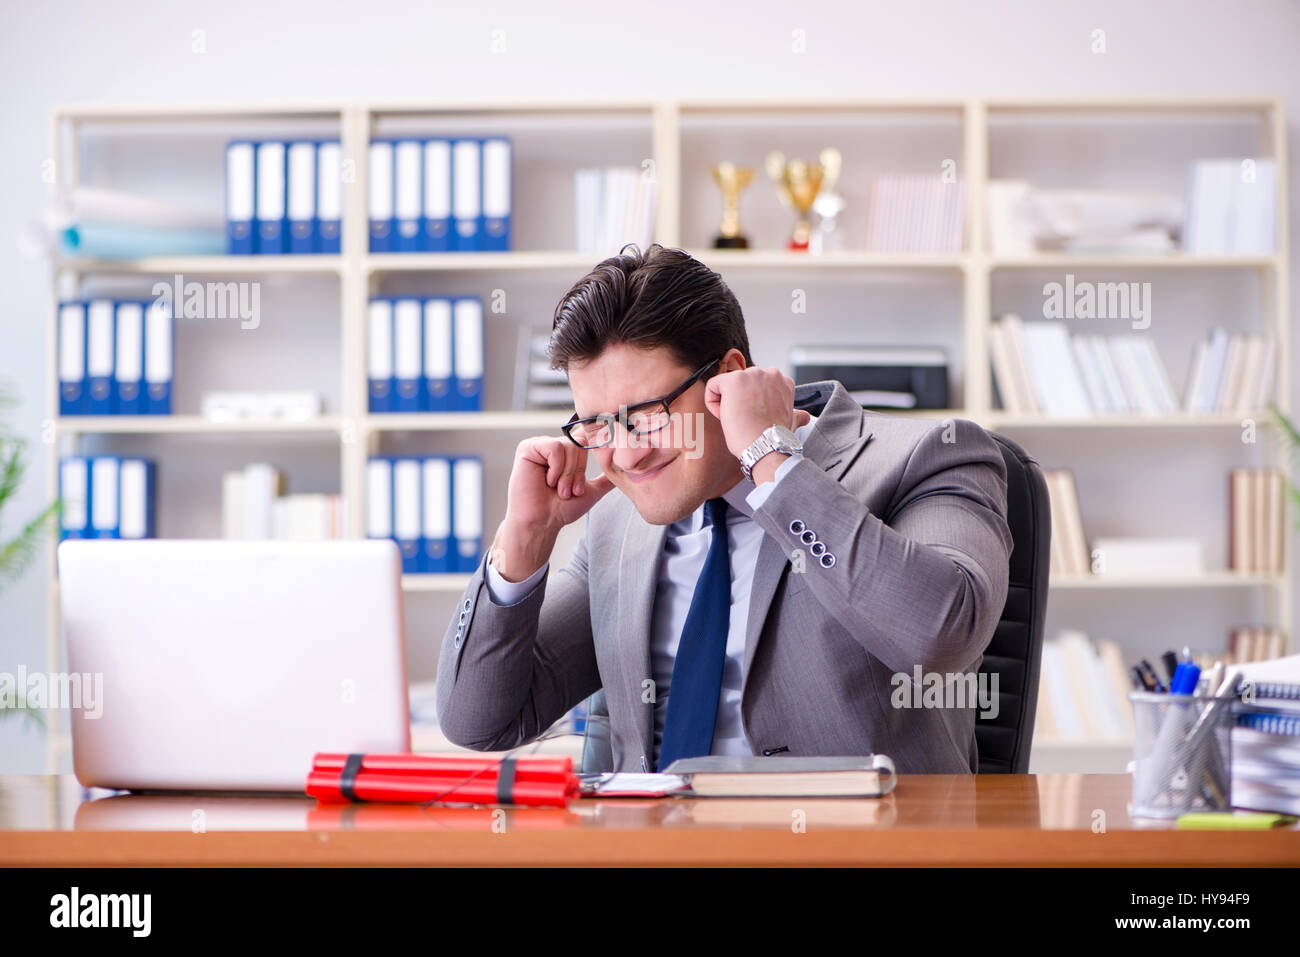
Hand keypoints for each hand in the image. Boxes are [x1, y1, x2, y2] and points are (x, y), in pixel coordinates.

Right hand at [492, 436, 615, 581]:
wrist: (543, 522)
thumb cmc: (562, 509)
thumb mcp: (591, 491)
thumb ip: (606, 479)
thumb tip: (624, 471)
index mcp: (567, 454)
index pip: (587, 438)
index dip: (594, 446)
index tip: (599, 459)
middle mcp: (554, 446)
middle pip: (580, 443)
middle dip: (579, 472)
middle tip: (571, 491)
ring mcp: (540, 446)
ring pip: (568, 446)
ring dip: (568, 474)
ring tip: (560, 490)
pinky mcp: (528, 448)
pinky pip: (553, 448)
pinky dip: (556, 468)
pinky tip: (547, 481)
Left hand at [703, 366, 811, 459]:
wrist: (766, 447)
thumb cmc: (775, 438)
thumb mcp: (790, 421)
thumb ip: (796, 414)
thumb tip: (804, 417)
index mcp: (783, 381)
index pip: (756, 386)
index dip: (753, 403)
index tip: (757, 417)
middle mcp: (769, 373)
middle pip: (742, 384)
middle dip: (740, 401)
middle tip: (747, 420)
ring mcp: (751, 374)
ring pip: (727, 385)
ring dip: (728, 403)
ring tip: (739, 420)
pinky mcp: (733, 380)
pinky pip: (713, 386)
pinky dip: (713, 403)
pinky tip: (725, 417)